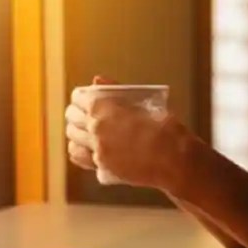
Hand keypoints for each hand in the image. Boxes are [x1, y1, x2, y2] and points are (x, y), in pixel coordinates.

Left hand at [64, 76, 194, 191]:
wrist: (175, 160)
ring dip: (76, 131)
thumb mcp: (144, 102)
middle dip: (76, 112)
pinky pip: (79, 157)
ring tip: (83, 129)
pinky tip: (85, 147)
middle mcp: (96, 128)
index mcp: (104, 108)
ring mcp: (98, 150)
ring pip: (72, 137)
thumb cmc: (165, 128)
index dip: (81, 96)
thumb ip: (115, 91)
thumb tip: (96, 80)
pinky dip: (78, 150)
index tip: (84, 97)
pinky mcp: (102, 167)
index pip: (78, 97)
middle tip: (82, 112)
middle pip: (72, 117)